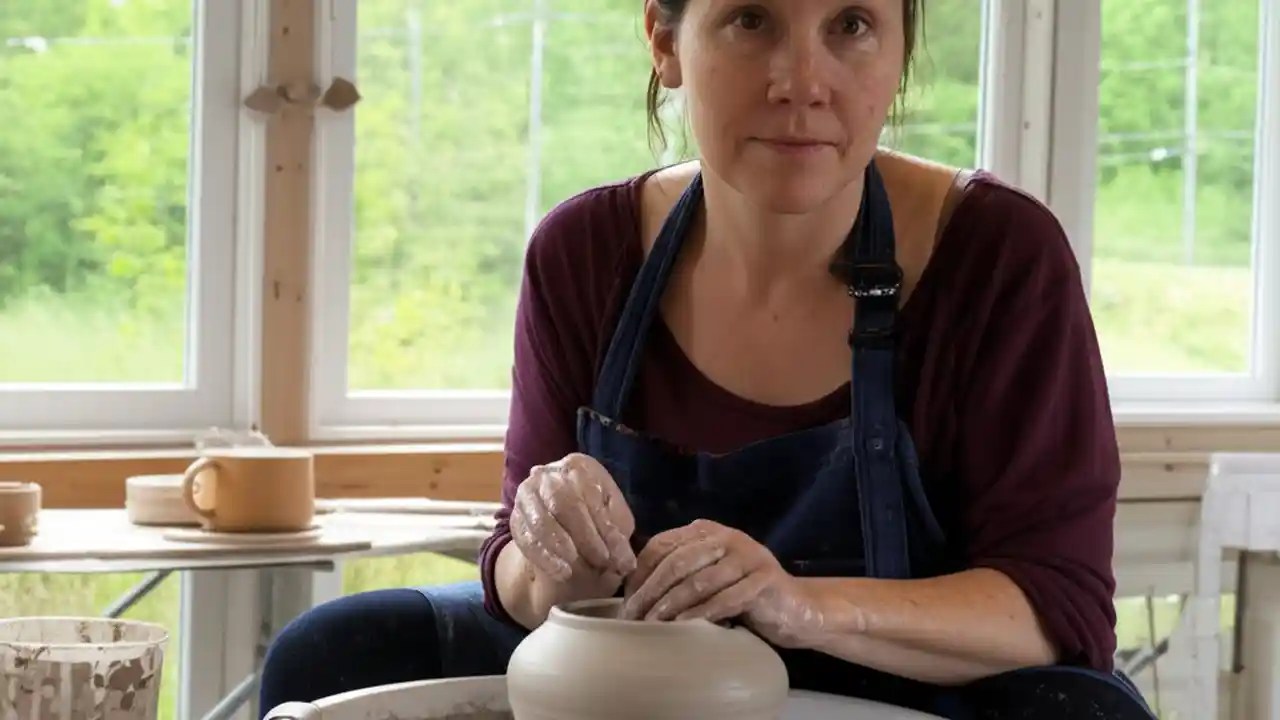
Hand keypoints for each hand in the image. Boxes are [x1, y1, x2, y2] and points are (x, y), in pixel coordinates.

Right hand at [509, 453, 637, 594]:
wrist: (563, 533)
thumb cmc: (596, 522)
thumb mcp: (616, 524)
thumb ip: (619, 538)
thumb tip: (625, 563)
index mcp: (579, 466)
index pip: (591, 494)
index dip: (605, 527)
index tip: (618, 557)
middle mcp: (549, 474)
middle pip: (564, 503)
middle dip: (585, 537)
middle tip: (601, 563)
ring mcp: (528, 495)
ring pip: (542, 521)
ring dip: (562, 548)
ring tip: (579, 570)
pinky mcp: (516, 518)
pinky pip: (526, 539)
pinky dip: (545, 558)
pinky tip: (561, 572)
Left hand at [620, 519, 821, 647]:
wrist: (795, 608)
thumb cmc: (742, 596)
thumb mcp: (708, 577)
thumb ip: (680, 573)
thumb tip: (631, 593)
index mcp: (707, 532)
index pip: (662, 545)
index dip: (640, 573)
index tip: (625, 601)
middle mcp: (727, 537)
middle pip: (677, 562)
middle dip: (650, 592)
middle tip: (632, 618)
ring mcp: (748, 556)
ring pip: (699, 581)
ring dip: (671, 606)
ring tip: (651, 626)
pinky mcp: (764, 579)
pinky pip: (726, 598)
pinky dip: (701, 614)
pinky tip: (683, 627)